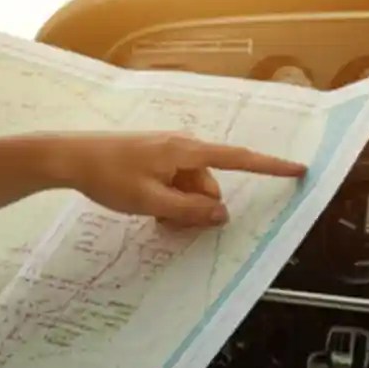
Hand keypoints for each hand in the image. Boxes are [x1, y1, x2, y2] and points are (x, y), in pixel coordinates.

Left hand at [52, 132, 305, 226]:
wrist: (68, 157)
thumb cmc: (108, 176)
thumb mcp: (151, 201)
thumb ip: (189, 210)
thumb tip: (222, 214)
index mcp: (186, 151)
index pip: (239, 159)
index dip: (270, 166)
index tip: (299, 168)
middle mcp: (181, 146)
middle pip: (209, 186)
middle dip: (196, 208)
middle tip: (164, 221)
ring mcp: (166, 151)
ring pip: (191, 188)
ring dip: (178, 207)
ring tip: (149, 214)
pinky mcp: (153, 157)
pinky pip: (174, 183)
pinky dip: (167, 198)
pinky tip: (145, 206)